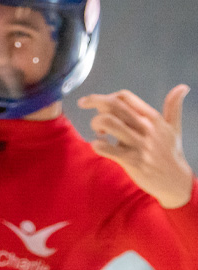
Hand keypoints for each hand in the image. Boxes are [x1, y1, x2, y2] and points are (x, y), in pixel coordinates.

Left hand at [78, 85, 194, 208]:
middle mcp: (146, 128)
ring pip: (108, 122)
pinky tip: (99, 145)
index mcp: (152, 118)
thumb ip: (173, 106)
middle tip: (86, 107)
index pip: (124, 97)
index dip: (106, 96)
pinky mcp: (132, 161)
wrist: (176, 183)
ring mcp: (139, 145)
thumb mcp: (173, 128)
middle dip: (94, 102)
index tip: (96, 103)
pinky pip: (107, 148)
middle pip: (113, 105)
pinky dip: (97, 144)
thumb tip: (183, 86)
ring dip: (95, 123)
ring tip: (99, 132)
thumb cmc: (170, 152)